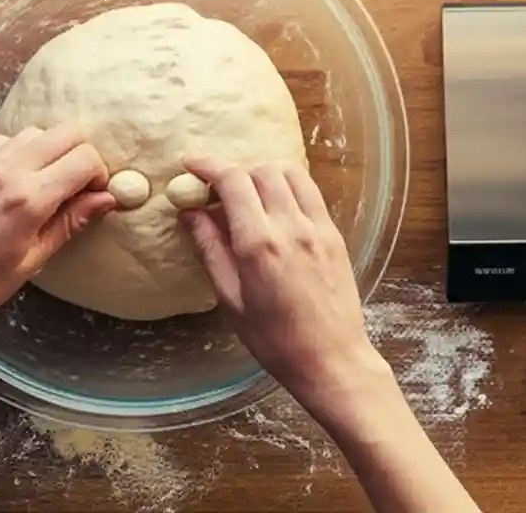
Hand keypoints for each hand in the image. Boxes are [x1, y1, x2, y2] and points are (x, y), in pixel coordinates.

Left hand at [0, 123, 115, 346]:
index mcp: (27, 200)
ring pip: (34, 132)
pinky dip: (18, 152)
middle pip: (65, 133)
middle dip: (80, 154)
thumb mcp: (32, 261)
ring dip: (49, 151)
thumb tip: (107, 199)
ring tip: (44, 183)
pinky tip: (13, 180)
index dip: (99, 174)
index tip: (93, 194)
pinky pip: (2, 141)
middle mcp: (5, 172)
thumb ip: (70, 222)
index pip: (84, 159)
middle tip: (75, 185)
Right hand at [181, 157, 389, 402]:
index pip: (233, 181)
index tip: (190, 166)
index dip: (208, 167)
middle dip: (234, 171)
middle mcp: (292, 227)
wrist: (331, 359)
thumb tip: (191, 214)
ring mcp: (318, 228)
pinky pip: (310, 192)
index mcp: (260, 244)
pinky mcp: (334, 234)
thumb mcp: (231, 300)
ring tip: (246, 193)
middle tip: (215, 188)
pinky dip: (288, 185)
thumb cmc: (275, 340)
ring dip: (263, 173)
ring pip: (289, 173)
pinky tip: (275, 205)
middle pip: (260, 170)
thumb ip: (211, 250)